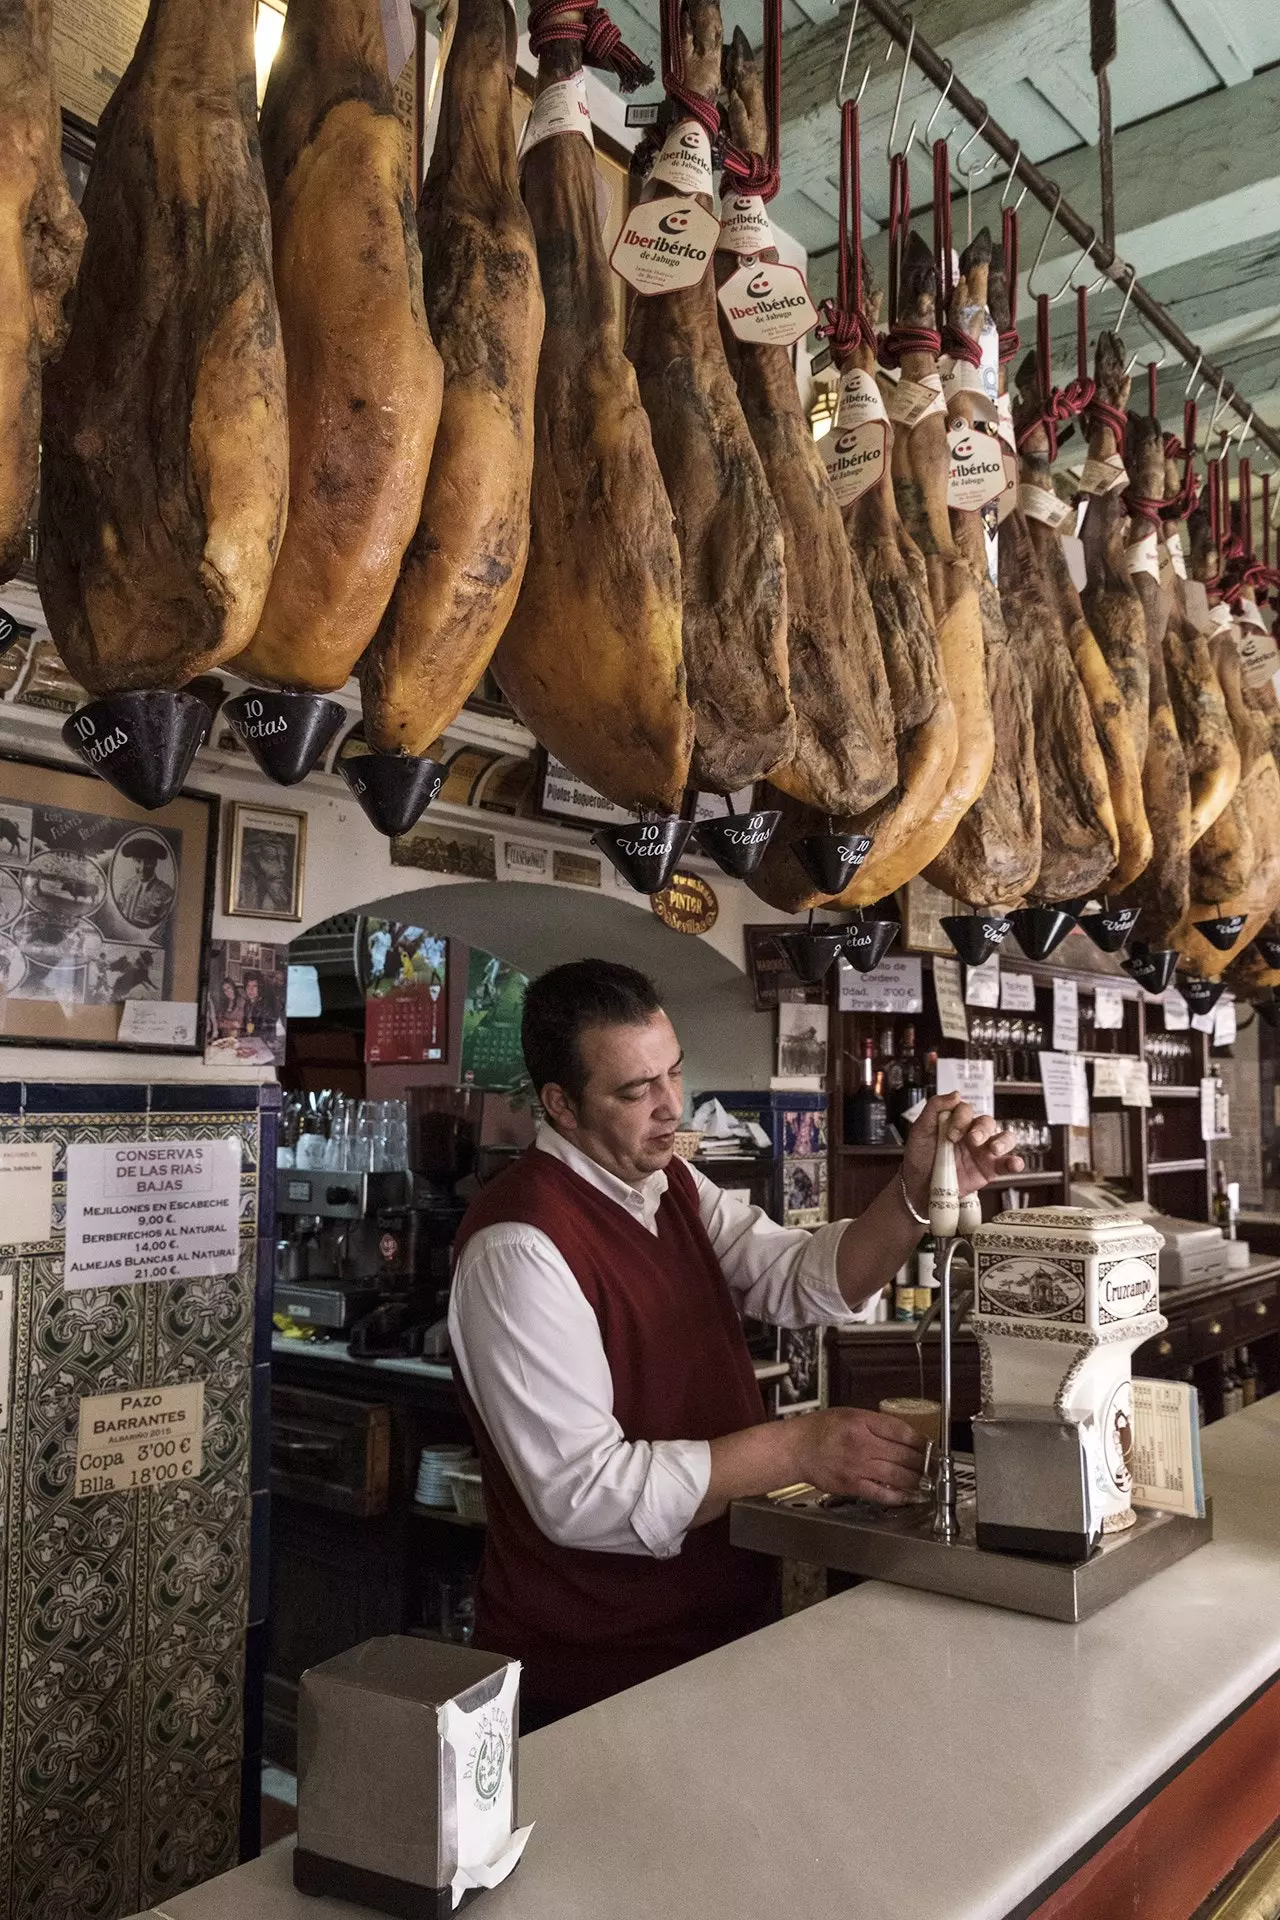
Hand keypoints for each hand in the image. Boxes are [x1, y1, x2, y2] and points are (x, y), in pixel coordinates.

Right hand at [792, 1408, 927, 1506]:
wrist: (796, 1449)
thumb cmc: (820, 1429)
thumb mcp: (849, 1414)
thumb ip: (876, 1424)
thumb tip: (903, 1435)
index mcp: (862, 1422)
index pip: (902, 1431)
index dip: (922, 1441)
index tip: (931, 1446)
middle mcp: (862, 1444)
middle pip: (904, 1455)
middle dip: (924, 1462)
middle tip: (933, 1465)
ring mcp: (857, 1466)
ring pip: (898, 1475)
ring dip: (916, 1480)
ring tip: (926, 1480)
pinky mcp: (852, 1485)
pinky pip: (881, 1493)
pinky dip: (898, 1496)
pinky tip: (909, 1496)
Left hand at [902, 1091, 1024, 1214]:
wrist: (919, 1186)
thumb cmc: (920, 1156)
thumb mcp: (921, 1129)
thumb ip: (935, 1108)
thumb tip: (956, 1094)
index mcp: (957, 1122)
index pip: (966, 1110)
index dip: (961, 1118)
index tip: (950, 1134)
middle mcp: (973, 1134)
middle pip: (987, 1122)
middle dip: (981, 1128)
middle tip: (972, 1139)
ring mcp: (983, 1151)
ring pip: (1004, 1138)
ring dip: (1003, 1141)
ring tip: (994, 1148)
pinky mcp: (990, 1169)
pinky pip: (1007, 1163)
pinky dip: (1015, 1162)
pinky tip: (1014, 1163)